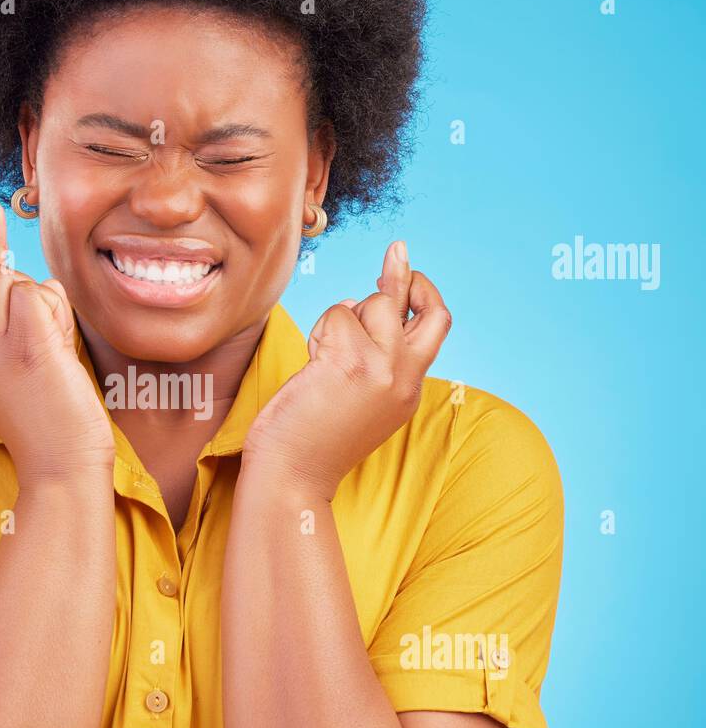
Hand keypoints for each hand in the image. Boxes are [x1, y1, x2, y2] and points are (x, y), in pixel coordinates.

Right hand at [0, 199, 114, 482]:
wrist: (61, 469)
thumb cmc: (53, 427)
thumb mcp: (20, 372)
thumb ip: (17, 332)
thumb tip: (32, 290)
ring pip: (7, 277)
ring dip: (38, 290)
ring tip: (56, 331)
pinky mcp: (31, 348)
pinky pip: (34, 293)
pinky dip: (55, 306)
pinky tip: (64, 340)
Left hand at [241, 240, 451, 496]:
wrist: (292, 476)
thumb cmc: (311, 439)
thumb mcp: (359, 397)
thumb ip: (373, 356)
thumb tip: (362, 301)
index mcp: (410, 389)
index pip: (435, 328)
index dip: (424, 295)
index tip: (407, 272)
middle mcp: (406, 378)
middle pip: (424, 308)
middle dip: (404, 278)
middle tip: (395, 251)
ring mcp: (385, 369)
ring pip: (371, 303)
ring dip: (341, 315)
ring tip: (321, 355)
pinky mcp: (353, 362)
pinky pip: (339, 314)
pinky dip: (321, 330)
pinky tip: (313, 362)